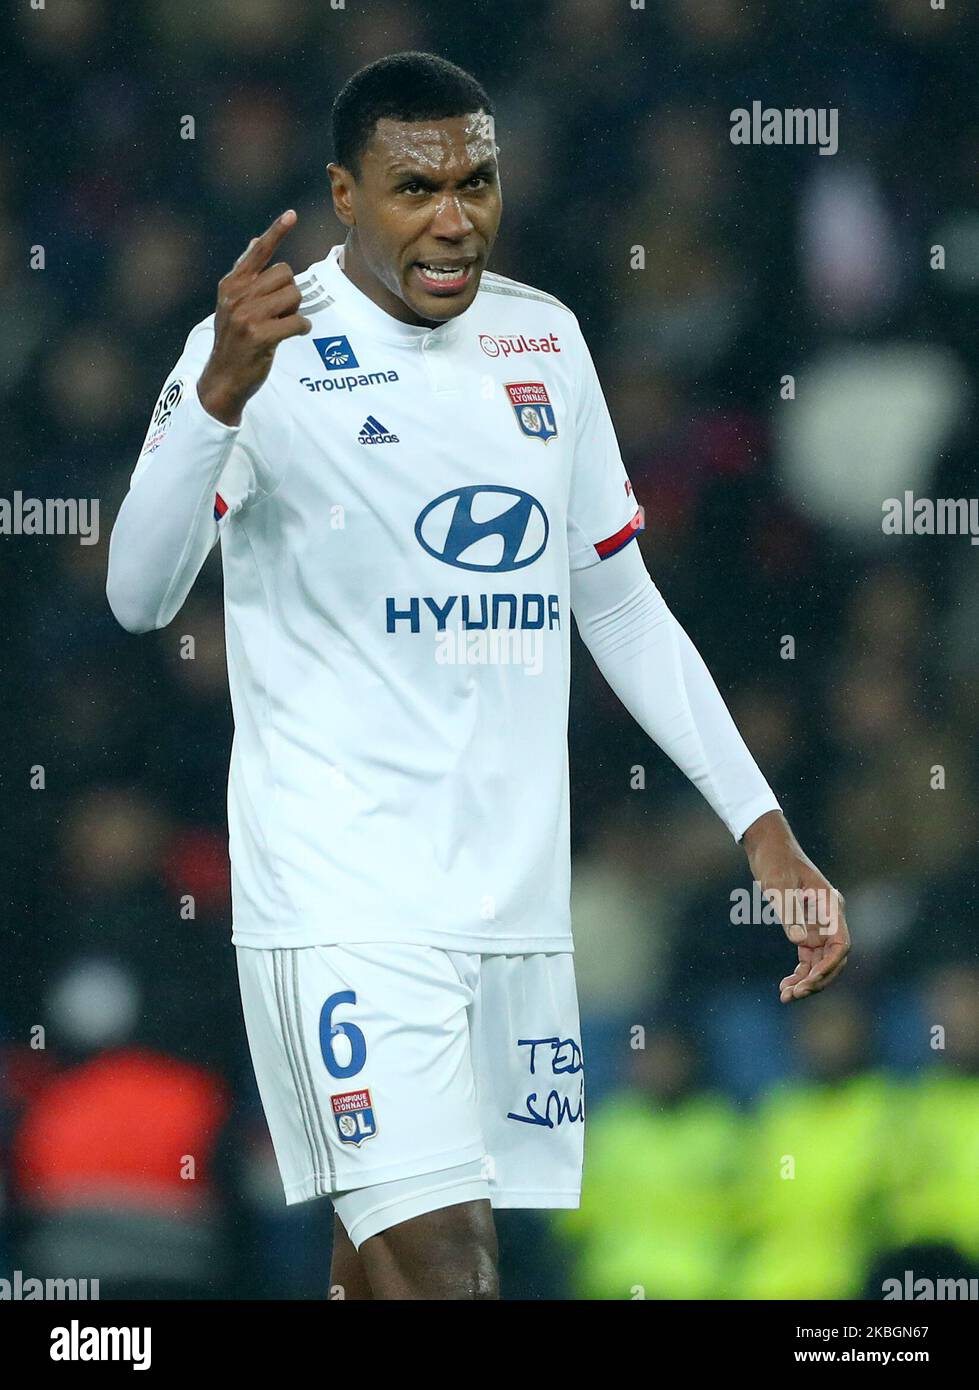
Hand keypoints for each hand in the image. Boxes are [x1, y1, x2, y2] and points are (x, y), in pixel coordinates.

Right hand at [198, 210, 311, 425]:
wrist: (222, 379)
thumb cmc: (234, 341)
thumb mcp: (232, 304)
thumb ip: (245, 275)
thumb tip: (255, 243)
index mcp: (231, 284)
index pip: (257, 252)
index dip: (276, 232)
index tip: (292, 215)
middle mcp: (236, 295)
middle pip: (286, 274)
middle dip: (290, 293)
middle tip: (279, 313)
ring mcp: (247, 315)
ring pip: (294, 295)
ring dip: (296, 311)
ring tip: (281, 325)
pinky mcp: (260, 336)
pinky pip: (297, 322)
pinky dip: (302, 328)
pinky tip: (294, 335)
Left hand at [741, 810, 849, 1002]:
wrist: (767, 846)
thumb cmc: (775, 861)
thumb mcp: (779, 886)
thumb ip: (791, 914)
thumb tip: (802, 944)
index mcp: (831, 906)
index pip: (841, 944)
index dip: (828, 966)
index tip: (809, 980)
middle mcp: (829, 917)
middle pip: (833, 959)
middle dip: (817, 980)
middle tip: (793, 994)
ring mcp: (818, 924)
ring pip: (820, 962)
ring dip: (807, 980)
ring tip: (786, 996)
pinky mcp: (804, 927)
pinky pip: (808, 957)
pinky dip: (800, 972)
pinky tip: (785, 985)